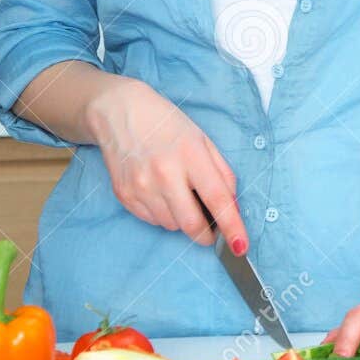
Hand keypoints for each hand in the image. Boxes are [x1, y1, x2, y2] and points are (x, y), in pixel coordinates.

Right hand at [83, 77, 247, 251]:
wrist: (119, 112)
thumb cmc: (166, 124)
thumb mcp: (203, 140)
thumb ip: (222, 173)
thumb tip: (233, 209)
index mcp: (190, 155)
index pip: (217, 199)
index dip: (232, 227)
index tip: (241, 247)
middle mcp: (164, 173)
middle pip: (192, 224)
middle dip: (207, 235)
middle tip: (212, 230)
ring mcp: (141, 186)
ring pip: (172, 225)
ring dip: (182, 220)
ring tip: (178, 193)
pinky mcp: (124, 195)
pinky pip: (152, 220)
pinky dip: (163, 214)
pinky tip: (160, 192)